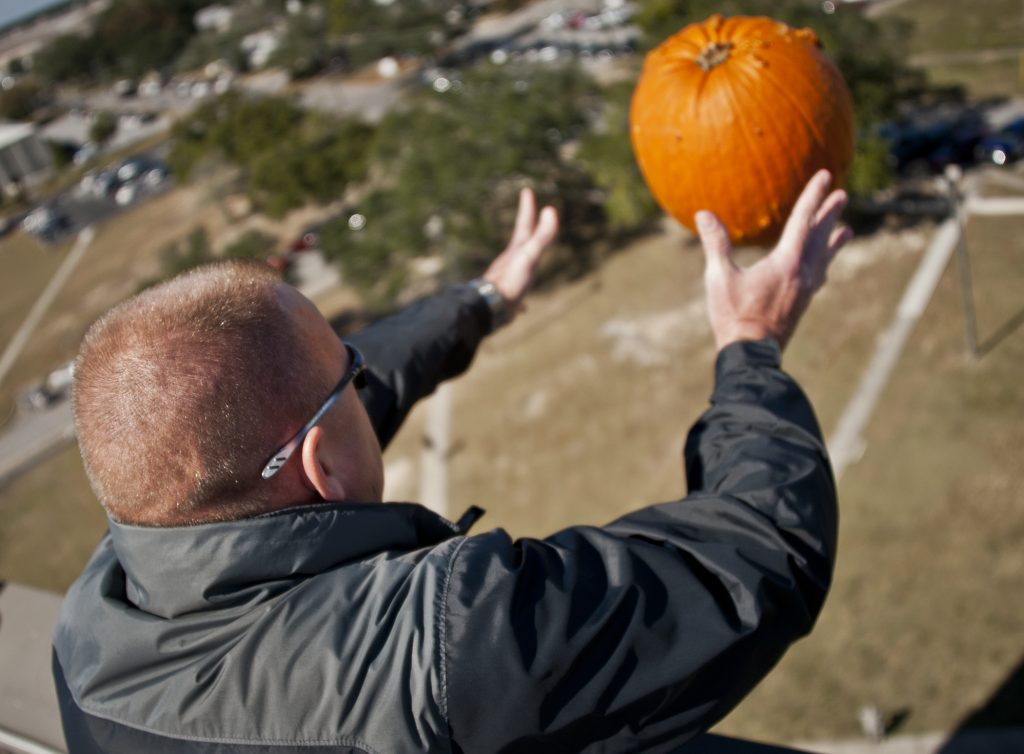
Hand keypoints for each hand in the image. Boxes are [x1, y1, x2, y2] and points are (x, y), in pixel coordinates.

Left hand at [482, 188, 558, 317]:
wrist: (489, 308)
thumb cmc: (511, 282)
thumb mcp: (529, 257)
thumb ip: (541, 236)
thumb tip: (551, 210)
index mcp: (517, 251)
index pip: (524, 224)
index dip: (527, 208)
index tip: (526, 191)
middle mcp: (511, 262)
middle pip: (520, 242)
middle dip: (526, 229)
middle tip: (529, 219)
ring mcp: (508, 279)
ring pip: (518, 267)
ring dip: (524, 261)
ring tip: (528, 261)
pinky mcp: (508, 299)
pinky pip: (517, 296)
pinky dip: (522, 299)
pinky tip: (523, 308)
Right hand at [695, 170, 851, 351]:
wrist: (751, 354)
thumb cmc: (734, 316)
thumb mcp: (719, 277)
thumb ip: (715, 243)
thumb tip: (703, 214)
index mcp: (787, 262)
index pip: (803, 220)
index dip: (813, 195)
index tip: (825, 175)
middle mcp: (803, 273)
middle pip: (821, 236)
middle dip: (830, 214)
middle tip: (842, 194)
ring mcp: (805, 290)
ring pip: (824, 257)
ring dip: (834, 240)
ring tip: (846, 230)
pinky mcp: (802, 303)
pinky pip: (819, 275)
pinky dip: (825, 262)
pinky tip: (823, 267)